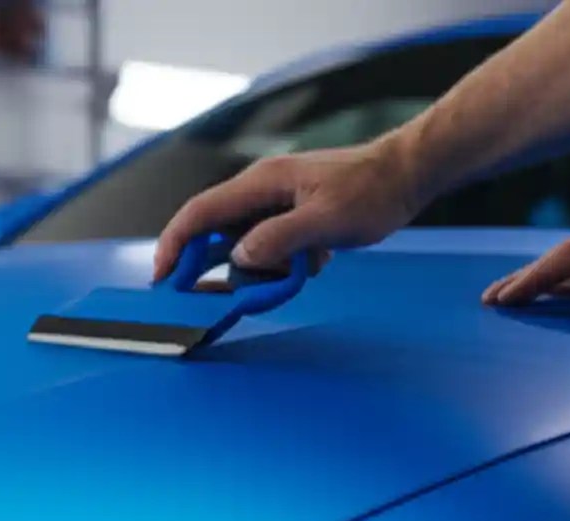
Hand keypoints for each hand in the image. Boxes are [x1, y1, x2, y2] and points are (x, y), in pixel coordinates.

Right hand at [153, 140, 417, 280]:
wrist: (407, 174)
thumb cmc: (371, 191)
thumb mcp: (324, 221)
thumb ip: (277, 239)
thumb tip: (238, 259)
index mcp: (260, 183)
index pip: (200, 213)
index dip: (174, 245)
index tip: (162, 278)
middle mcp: (261, 190)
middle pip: (216, 231)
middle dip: (214, 265)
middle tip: (211, 298)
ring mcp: (277, 202)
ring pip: (247, 243)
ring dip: (264, 266)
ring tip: (302, 268)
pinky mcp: (293, 214)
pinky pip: (272, 244)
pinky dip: (286, 261)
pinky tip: (319, 259)